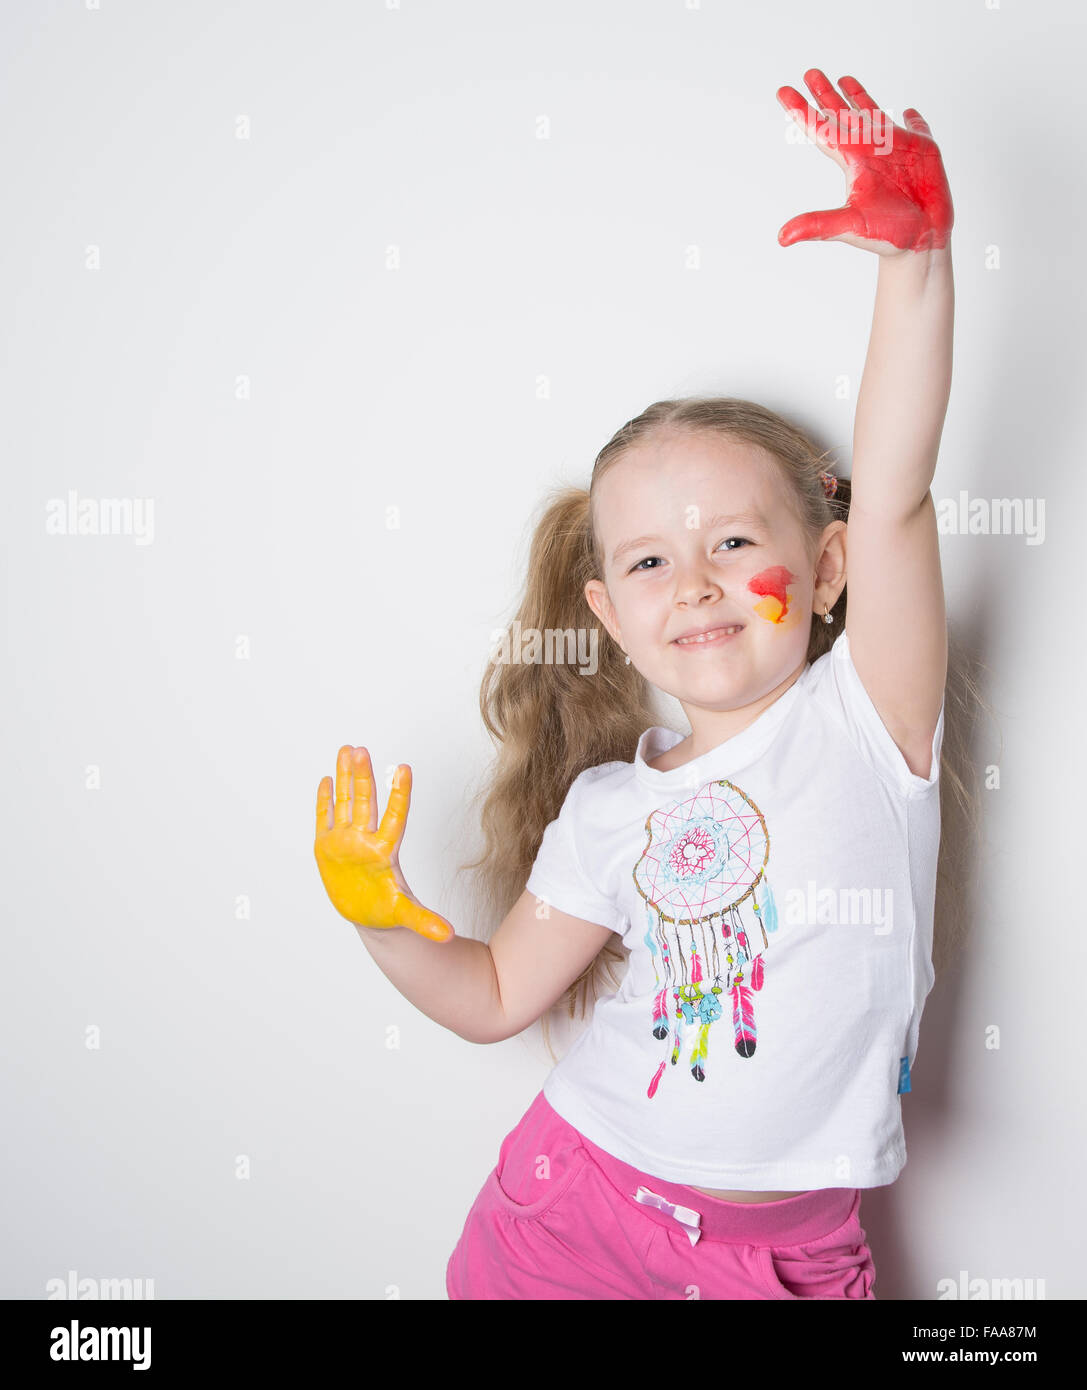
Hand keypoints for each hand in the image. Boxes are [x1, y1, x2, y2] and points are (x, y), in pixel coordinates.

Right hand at [314, 746, 453, 941]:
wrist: (368, 915)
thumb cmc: (387, 912)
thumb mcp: (406, 916)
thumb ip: (425, 922)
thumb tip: (447, 935)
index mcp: (384, 852)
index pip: (394, 817)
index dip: (399, 794)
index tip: (404, 769)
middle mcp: (365, 839)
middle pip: (364, 802)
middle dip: (362, 776)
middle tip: (360, 750)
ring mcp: (345, 841)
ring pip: (345, 802)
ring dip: (344, 777)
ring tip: (346, 749)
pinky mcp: (327, 847)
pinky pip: (325, 819)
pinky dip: (324, 800)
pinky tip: (326, 778)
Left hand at [776, 68, 952, 254]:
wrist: (922, 242)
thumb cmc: (886, 236)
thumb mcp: (849, 225)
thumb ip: (817, 225)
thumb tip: (782, 237)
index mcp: (852, 161)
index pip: (821, 129)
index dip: (802, 111)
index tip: (783, 92)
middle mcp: (870, 150)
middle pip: (842, 115)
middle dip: (825, 94)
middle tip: (810, 73)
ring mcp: (897, 148)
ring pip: (872, 114)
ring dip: (858, 97)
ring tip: (844, 80)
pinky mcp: (924, 149)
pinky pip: (915, 127)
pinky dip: (913, 118)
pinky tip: (908, 111)